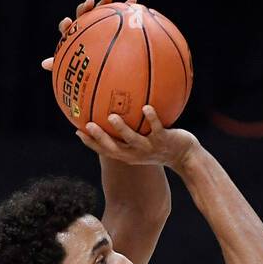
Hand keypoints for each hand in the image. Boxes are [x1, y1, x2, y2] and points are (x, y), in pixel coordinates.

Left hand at [40, 0, 136, 70]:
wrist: (109, 62)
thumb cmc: (90, 66)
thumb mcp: (76, 66)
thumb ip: (60, 64)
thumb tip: (43, 64)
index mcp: (76, 35)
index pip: (68, 28)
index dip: (66, 24)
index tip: (68, 21)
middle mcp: (86, 26)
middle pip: (83, 14)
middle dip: (86, 7)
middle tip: (89, 2)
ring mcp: (100, 22)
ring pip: (101, 9)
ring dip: (104, 1)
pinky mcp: (114, 21)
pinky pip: (121, 13)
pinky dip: (127, 6)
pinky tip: (133, 0)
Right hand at [76, 105, 198, 168]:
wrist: (185, 156)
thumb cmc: (160, 144)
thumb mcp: (142, 140)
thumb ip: (129, 128)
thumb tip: (117, 108)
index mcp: (128, 154)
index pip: (105, 150)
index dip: (91, 142)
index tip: (77, 131)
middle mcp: (136, 153)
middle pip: (114, 148)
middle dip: (100, 138)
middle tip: (88, 125)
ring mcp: (150, 147)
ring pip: (133, 139)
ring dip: (122, 129)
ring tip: (112, 117)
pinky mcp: (164, 140)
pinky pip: (157, 128)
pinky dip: (152, 118)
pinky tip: (146, 107)